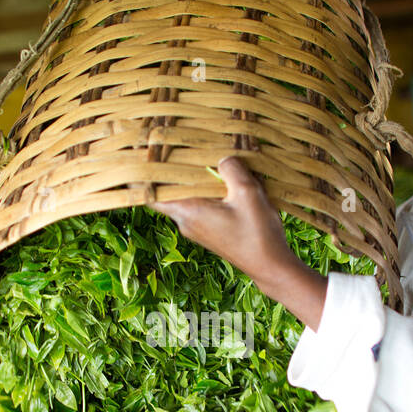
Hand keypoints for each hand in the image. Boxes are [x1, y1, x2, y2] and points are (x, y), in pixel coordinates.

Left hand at [153, 157, 297, 285]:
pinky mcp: (209, 230)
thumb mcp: (248, 192)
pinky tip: (224, 179)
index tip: (142, 156)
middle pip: (169, 190)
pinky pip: (200, 204)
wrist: (270, 266)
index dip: (142, 176)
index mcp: (188, 212)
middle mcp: (186, 221)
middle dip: (172, 169)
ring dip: (194, 179)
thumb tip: (222, 158)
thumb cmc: (258, 233)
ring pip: (186, 196)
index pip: (150, 194)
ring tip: (205, 158)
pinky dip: (207, 190)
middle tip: (176, 145)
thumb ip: (232, 169)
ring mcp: (197, 227)